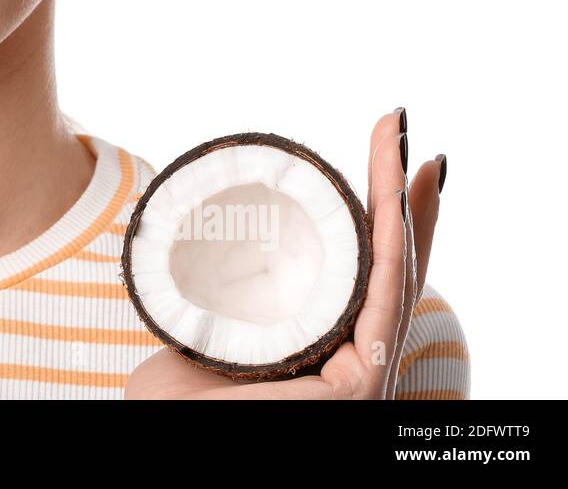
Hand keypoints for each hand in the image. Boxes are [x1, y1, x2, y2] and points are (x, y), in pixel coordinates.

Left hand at [125, 108, 441, 398]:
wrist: (164, 441)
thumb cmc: (174, 410)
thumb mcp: (190, 345)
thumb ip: (204, 311)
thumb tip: (190, 264)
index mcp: (319, 348)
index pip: (359, 271)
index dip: (375, 215)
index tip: (378, 155)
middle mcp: (349, 361)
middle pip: (388, 264)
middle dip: (401, 191)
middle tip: (398, 126)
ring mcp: (360, 377)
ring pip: (392, 270)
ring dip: (403, 198)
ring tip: (403, 137)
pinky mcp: (356, 389)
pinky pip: (382, 301)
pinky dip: (396, 245)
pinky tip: (402, 196)